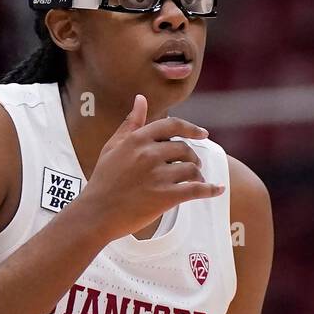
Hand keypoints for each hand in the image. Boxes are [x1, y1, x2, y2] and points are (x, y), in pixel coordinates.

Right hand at [74, 94, 224, 242]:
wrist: (96, 214)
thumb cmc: (103, 181)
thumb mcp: (113, 147)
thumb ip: (130, 124)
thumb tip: (141, 99)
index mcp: (138, 140)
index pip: (172, 125)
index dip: (191, 129)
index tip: (202, 134)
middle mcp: (150, 155)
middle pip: (184, 149)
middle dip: (192, 157)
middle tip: (193, 165)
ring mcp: (159, 176)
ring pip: (191, 169)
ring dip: (197, 175)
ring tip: (196, 181)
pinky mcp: (166, 197)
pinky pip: (196, 190)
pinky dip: (210, 190)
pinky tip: (217, 190)